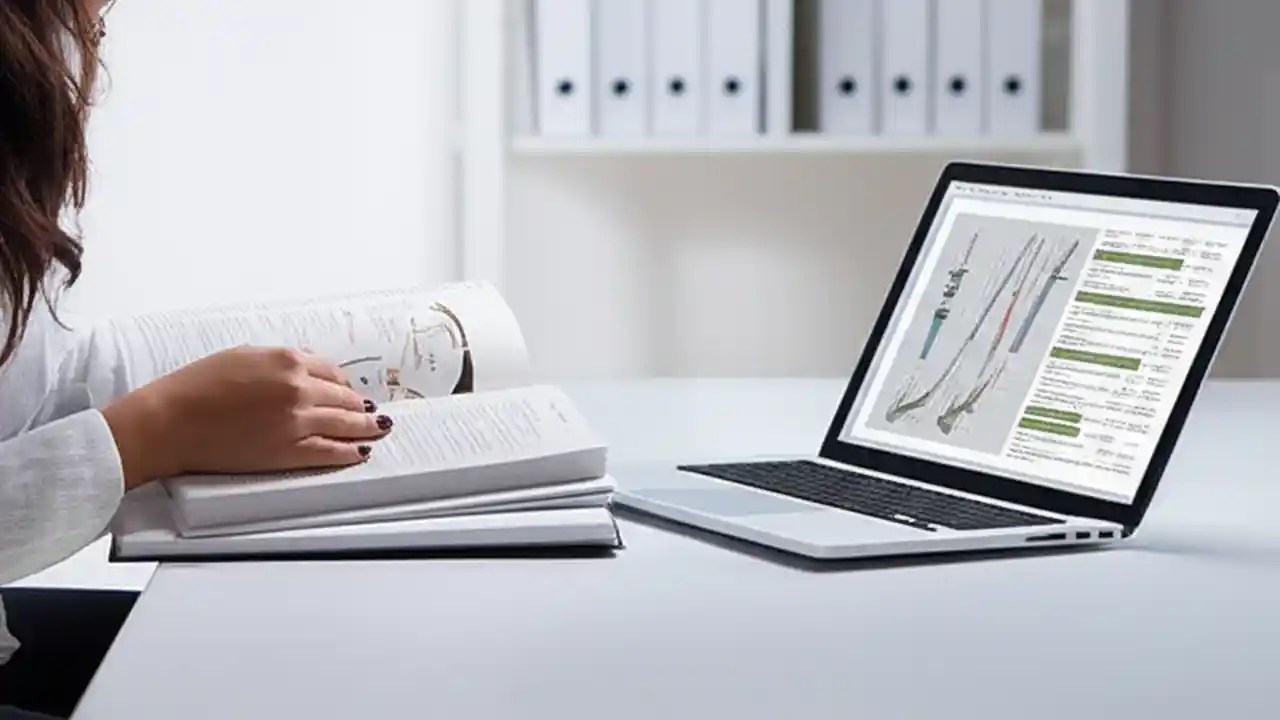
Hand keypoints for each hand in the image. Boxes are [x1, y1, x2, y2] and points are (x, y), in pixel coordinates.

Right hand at [102, 346, 392, 489]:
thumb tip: (306, 368)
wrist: (170, 421)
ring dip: (366, 427)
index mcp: (288, 360)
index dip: (344, 383)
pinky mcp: (290, 451)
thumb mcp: (243, 355)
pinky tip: (359, 451)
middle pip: (344, 397)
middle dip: (359, 405)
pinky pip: (331, 451)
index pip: (332, 372)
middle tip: (372, 412)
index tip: (350, 390)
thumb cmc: (196, 386)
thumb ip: (280, 360)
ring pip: (345, 424)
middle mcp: (299, 388)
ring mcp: (298, 421)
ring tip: (378, 429)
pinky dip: (349, 452)